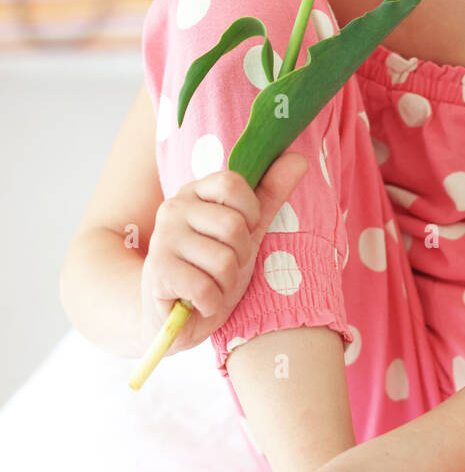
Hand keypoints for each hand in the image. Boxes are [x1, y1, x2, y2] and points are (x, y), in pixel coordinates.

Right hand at [139, 149, 307, 356]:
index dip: (250, 212)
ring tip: (212, 284)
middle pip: (233, 226)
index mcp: (195, 191)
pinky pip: (205, 289)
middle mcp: (173, 208)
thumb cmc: (212, 266)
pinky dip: (212, 303)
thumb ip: (270, 194)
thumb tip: (299, 159)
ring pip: (223, 262)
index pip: (232, 184)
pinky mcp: (158, 272)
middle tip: (226, 266)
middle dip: (241, 256)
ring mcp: (162, 239)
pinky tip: (201, 302)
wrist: (174, 312)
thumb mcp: (247, 230)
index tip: (244, 231)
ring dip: (227, 284)